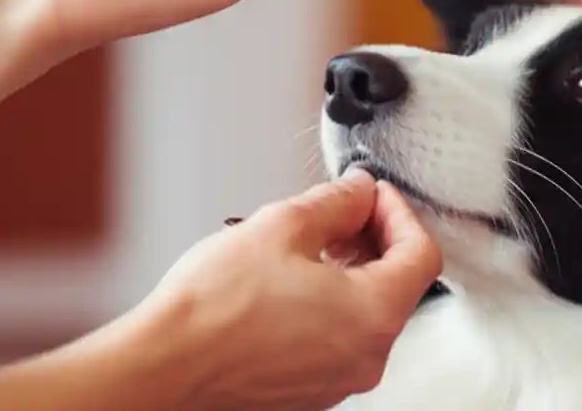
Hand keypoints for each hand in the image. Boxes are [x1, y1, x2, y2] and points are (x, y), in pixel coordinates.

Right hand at [149, 170, 440, 409]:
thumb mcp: (283, 226)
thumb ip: (337, 202)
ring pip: (367, 313)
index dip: (400, 213)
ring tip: (309, 243)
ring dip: (351, 271)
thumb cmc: (211, 310)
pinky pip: (338, 339)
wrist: (159, 370)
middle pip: (399, 284)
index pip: (422, 254)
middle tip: (343, 212)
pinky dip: (329, 305)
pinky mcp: (309, 392)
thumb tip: (360, 191)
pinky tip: (291, 283)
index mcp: (375, 316)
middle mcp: (367, 357)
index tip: (374, 195)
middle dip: (375, 239)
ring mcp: (338, 381)